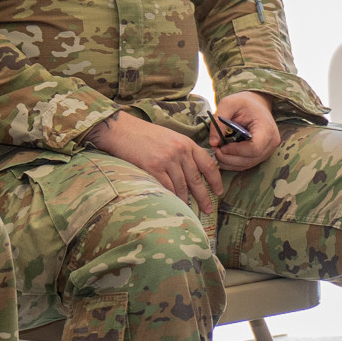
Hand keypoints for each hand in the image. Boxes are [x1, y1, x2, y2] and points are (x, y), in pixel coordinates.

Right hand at [92, 111, 223, 210]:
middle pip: (196, 179)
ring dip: (185, 200)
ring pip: (181, 186)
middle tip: (208, 209)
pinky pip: (166, 187)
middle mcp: (180, 151)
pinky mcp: (153, 168)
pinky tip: (173, 204)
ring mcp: (167, 160)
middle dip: (204, 196)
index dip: (215, 180)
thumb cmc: (145, 135)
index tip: (219, 192)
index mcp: (187, 143)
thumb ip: (183, 152)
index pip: (208, 164)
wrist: (122, 130)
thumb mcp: (170, 137)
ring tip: (188, 210)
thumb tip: (193, 171)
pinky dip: (171, 197)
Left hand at [207, 92, 283, 171]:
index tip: (221, 146)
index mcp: (267, 128)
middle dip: (229, 158)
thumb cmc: (243, 102)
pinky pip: (247, 164)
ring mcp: (268, 150)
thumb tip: (213, 143)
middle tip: (214, 149)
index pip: (255, 148)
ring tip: (217, 151)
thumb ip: (218, 120)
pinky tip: (223, 154)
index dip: (236, 151)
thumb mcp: (228, 104)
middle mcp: (271, 142)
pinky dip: (232, 163)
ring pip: (247, 165)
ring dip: (229, 162)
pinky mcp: (262, 155)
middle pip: (250, 159)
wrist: (256, 104)